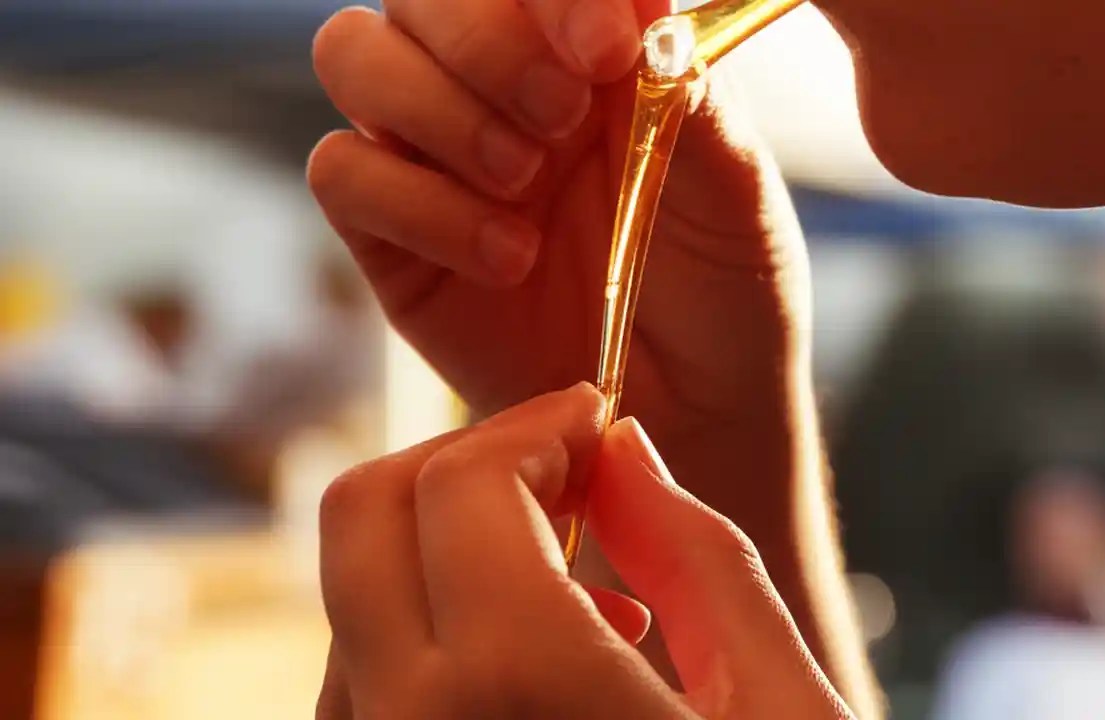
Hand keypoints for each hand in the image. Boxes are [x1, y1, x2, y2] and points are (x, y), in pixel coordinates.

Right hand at [307, 0, 806, 447]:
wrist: (691, 413)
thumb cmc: (725, 293)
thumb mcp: (738, 195)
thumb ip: (693, 98)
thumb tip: (650, 14)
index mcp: (589, 55)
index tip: (606, 48)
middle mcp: (501, 87)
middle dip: (488, 43)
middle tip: (563, 119)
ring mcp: (438, 157)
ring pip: (355, 55)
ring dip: (438, 110)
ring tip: (526, 184)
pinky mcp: (393, 238)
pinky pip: (342, 173)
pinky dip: (416, 205)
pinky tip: (505, 259)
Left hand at [315, 384, 853, 718]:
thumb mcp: (779, 701)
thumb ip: (696, 555)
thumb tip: (619, 454)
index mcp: (512, 686)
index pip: (464, 481)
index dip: (532, 425)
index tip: (597, 426)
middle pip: (364, 514)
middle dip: (466, 460)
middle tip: (568, 471)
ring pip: (355, 588)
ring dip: (449, 539)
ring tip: (578, 575)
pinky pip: (362, 671)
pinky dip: (432, 623)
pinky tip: (541, 654)